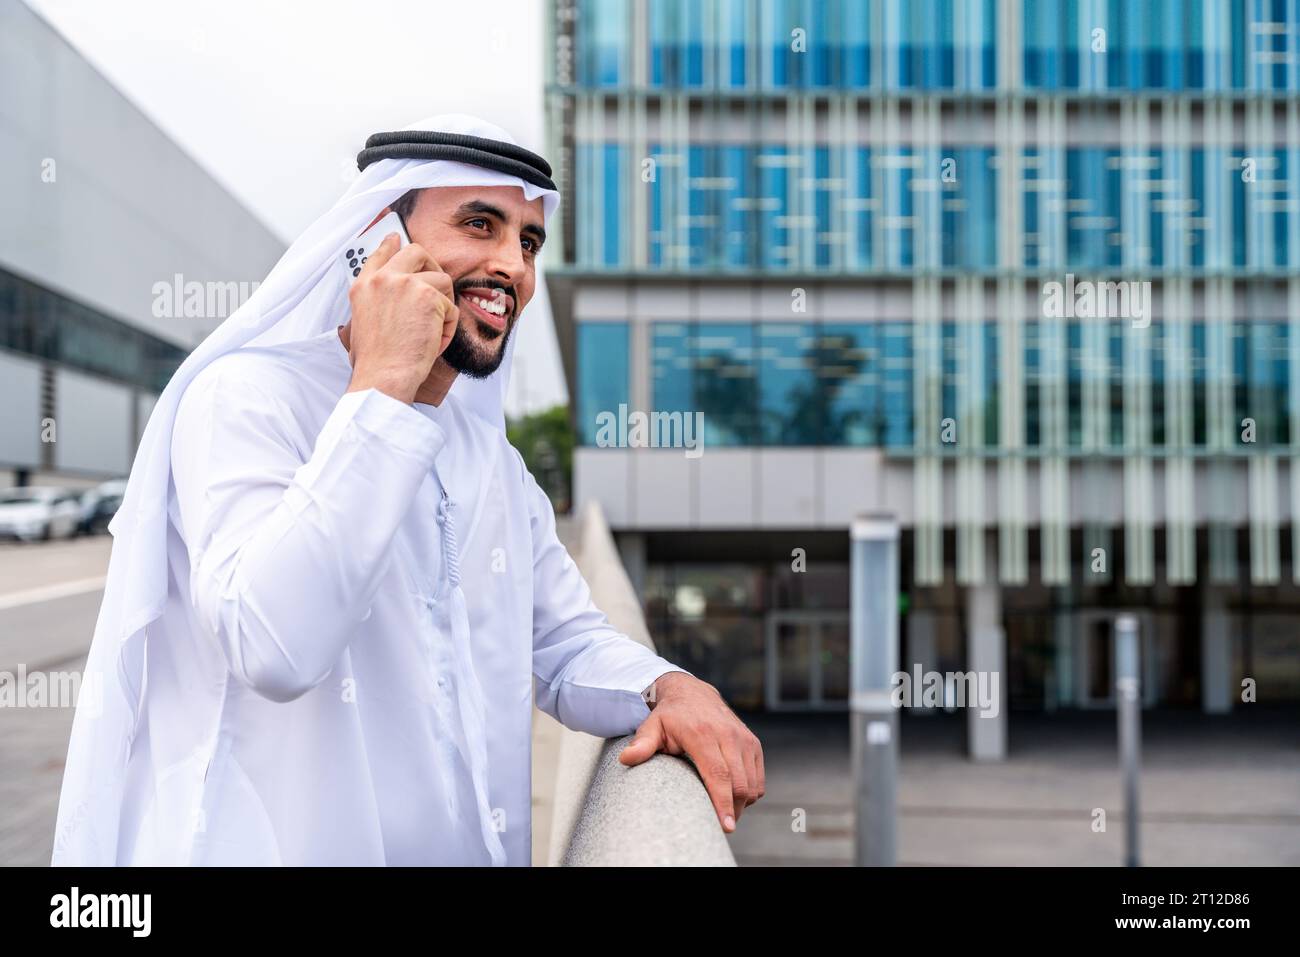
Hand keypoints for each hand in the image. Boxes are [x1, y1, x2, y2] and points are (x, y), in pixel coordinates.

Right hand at [344, 233, 458, 403]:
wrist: (383, 376)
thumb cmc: (375, 361)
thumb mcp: (364, 323)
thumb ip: (378, 301)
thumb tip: (396, 296)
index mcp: (364, 287)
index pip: (380, 253)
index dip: (390, 243)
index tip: (395, 236)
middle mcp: (383, 279)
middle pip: (416, 251)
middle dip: (432, 266)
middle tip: (437, 288)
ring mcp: (405, 283)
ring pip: (442, 280)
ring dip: (443, 306)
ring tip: (431, 331)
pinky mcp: (429, 296)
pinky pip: (451, 307)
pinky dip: (449, 327)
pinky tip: (433, 342)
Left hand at [619, 672, 764, 832]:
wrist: (692, 693)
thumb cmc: (669, 716)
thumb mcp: (651, 727)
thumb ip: (641, 745)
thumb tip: (626, 759)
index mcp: (702, 734)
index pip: (719, 774)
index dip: (723, 802)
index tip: (725, 827)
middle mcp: (727, 735)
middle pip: (739, 784)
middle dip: (732, 811)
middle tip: (718, 827)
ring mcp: (743, 738)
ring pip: (752, 784)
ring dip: (741, 805)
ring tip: (723, 813)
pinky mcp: (752, 743)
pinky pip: (758, 779)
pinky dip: (750, 793)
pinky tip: (732, 797)